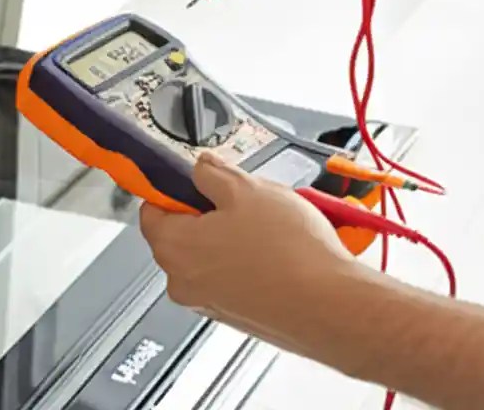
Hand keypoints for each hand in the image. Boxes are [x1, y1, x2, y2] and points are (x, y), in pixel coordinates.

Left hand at [139, 153, 355, 337]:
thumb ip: (214, 173)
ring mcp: (209, 302)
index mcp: (172, 246)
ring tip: (270, 228)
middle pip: (182, 234)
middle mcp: (182, 281)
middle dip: (210, 213)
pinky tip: (279, 254)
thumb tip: (201, 167)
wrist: (332, 307)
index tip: (193, 179)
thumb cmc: (288, 253)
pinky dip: (249, 263)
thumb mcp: (247, 190)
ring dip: (233, 238)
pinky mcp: (237, 316)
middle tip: (244, 201)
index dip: (174, 188)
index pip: (152, 208)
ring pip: (211, 256)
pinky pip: (233, 278)